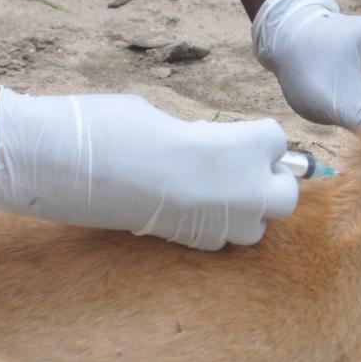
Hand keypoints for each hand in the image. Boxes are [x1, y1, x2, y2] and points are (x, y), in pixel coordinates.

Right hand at [0, 88, 299, 249]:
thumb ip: (202, 138)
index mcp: (243, 146)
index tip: (231, 133)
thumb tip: (209, 148)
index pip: (277, 141)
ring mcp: (219, 223)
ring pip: (256, 226)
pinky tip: (182, 208)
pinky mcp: (189, 244)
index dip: (255, 138)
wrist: (76, 168)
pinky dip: (210, 226)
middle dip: (266, 181)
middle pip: (284, 194)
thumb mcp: (167, 117)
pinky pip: (219, 240)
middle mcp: (243, 189)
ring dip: (242, 210)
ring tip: (208, 191)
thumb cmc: (117, 126)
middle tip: (233, 167)